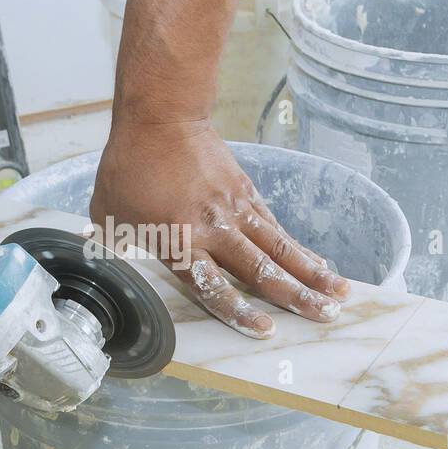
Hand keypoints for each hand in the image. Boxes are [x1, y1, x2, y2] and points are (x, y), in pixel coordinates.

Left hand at [91, 119, 352, 338]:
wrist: (161, 118)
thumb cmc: (130, 167)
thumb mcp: (109, 215)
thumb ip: (116, 247)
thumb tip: (107, 266)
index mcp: (179, 242)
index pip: (213, 287)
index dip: (241, 312)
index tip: (267, 330)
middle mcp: (214, 230)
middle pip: (260, 270)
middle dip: (296, 296)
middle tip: (326, 315)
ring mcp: (235, 210)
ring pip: (279, 247)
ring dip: (311, 272)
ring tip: (339, 292)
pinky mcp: (246, 192)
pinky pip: (275, 227)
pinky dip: (297, 247)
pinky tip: (317, 263)